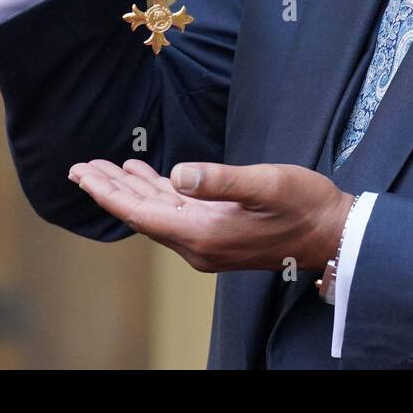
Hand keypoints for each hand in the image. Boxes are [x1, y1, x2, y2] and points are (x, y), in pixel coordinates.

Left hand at [68, 158, 356, 273]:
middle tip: (79, 169)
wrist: (333, 234)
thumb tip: (178, 173)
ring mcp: (208, 242)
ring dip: (130, 190)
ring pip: (157, 213)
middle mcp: (199, 244)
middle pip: (142, 215)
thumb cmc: (305, 205)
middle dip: (110, 190)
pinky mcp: (219, 234)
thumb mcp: (266, 184)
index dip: (109, 193)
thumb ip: (221, 180)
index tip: (82, 174)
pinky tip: (148, 177)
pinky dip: (157, 194)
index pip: (142, 213)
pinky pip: (176, 214)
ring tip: (103, 169)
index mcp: (204, 232)